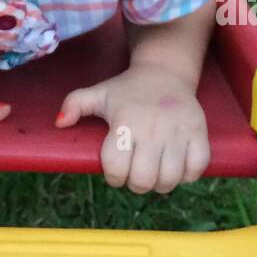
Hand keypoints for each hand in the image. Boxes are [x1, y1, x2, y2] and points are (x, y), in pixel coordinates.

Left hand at [54, 64, 209, 193]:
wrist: (165, 72)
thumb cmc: (127, 89)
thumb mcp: (98, 93)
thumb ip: (75, 105)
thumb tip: (58, 122)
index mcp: (124, 122)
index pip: (116, 168)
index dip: (114, 177)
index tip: (116, 170)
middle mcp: (151, 129)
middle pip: (143, 181)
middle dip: (136, 184)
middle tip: (136, 173)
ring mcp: (177, 132)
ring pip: (170, 180)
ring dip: (161, 184)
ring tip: (155, 173)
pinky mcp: (198, 133)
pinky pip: (196, 168)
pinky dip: (187, 175)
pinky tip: (177, 167)